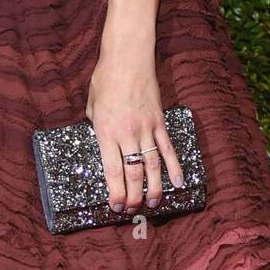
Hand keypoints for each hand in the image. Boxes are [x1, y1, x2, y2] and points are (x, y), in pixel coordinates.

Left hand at [85, 54, 184, 213]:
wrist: (127, 59)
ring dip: (154, 188)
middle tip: (132, 210)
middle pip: (132, 173)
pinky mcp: (159, 122)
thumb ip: (97, 126)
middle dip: (132, 196)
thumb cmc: (105, 79)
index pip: (112, 170)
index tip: (116, 206)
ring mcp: (145, 128)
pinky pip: (168, 149)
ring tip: (153, 204)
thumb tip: (104, 141)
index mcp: (106, 131)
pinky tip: (178, 183)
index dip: (115, 192)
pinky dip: (174, 167)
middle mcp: (126, 134)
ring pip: (152, 165)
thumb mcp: (92, 105)